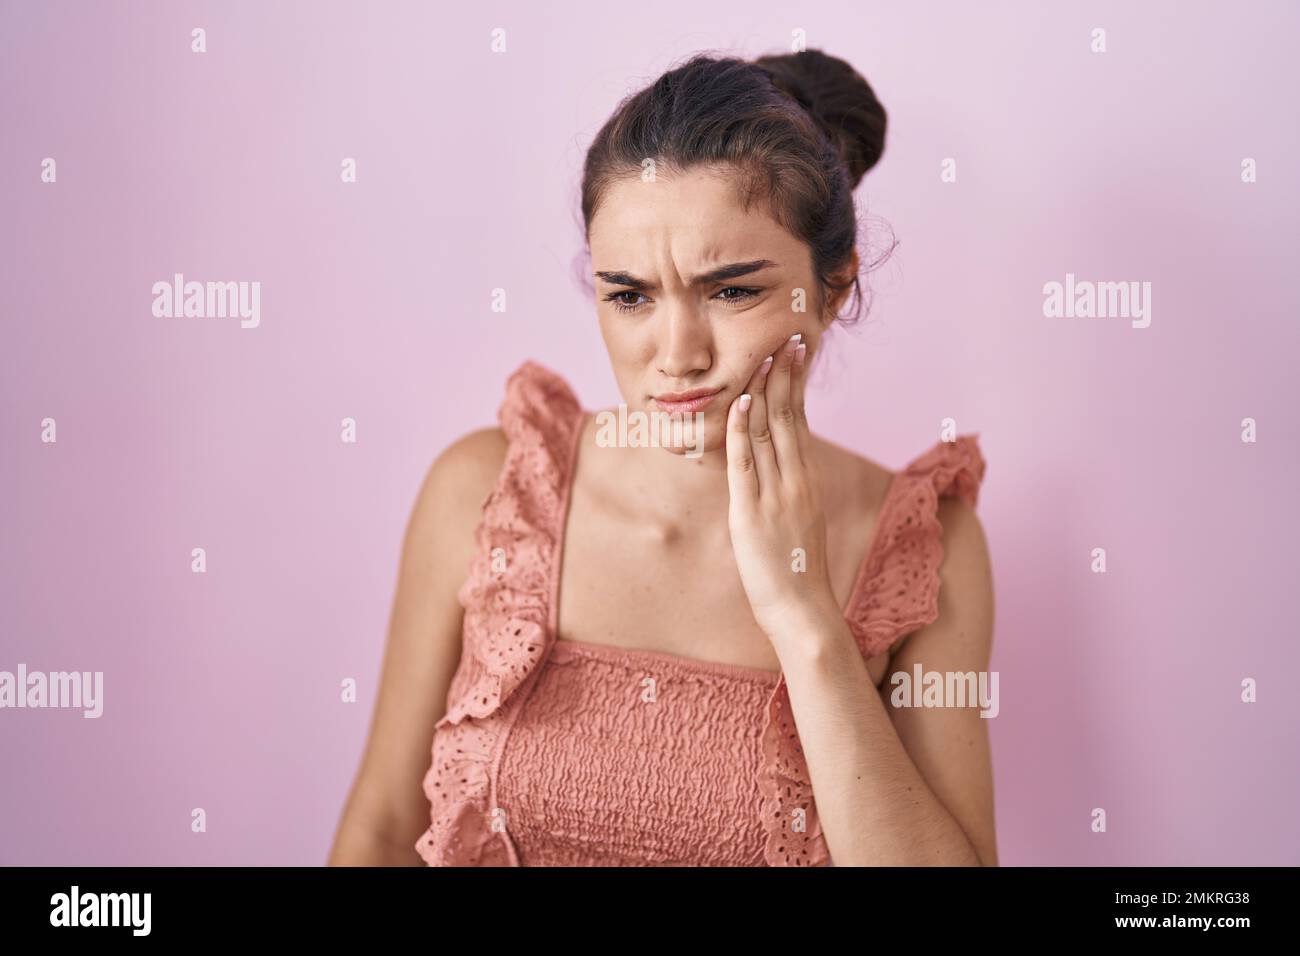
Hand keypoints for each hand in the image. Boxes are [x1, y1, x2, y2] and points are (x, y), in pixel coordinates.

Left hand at [725, 332, 837, 639]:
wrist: (803, 610)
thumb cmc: (796, 572)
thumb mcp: (796, 521)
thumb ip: (786, 490)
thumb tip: (772, 467)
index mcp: (807, 480)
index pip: (801, 421)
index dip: (796, 384)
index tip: (794, 353)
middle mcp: (796, 480)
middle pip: (789, 416)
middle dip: (785, 374)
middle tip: (785, 336)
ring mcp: (776, 494)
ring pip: (768, 431)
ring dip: (762, 390)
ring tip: (763, 354)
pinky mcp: (752, 512)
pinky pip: (745, 462)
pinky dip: (740, 430)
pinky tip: (738, 402)